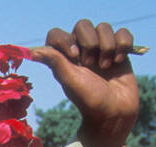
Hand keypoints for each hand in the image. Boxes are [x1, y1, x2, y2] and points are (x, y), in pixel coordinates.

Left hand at [31, 21, 138, 146]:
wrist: (115, 112)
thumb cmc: (90, 99)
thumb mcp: (71, 81)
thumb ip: (55, 62)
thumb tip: (32, 52)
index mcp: (64, 57)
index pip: (57, 34)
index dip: (66, 41)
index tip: (75, 58)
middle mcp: (81, 49)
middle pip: (83, 24)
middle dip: (90, 44)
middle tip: (92, 65)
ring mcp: (101, 47)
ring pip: (104, 27)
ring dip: (107, 47)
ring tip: (107, 66)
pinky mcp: (119, 49)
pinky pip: (123, 33)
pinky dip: (124, 45)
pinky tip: (119, 61)